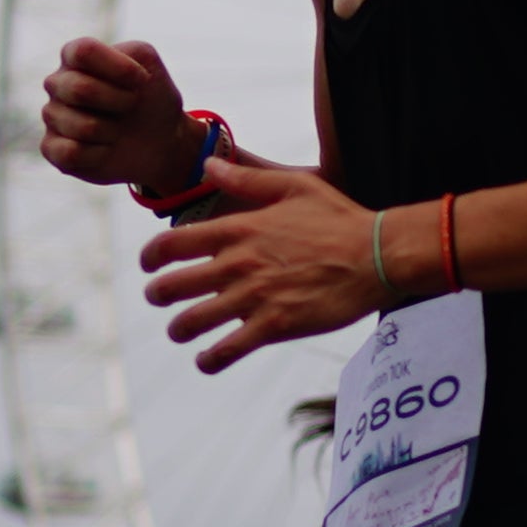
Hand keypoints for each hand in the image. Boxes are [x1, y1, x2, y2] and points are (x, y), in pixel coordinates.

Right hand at [39, 35, 202, 195]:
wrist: (158, 140)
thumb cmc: (149, 97)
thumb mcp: (152, 66)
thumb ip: (135, 53)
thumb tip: (116, 67)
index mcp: (75, 56)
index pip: (83, 51)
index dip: (119, 68)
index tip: (143, 80)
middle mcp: (57, 82)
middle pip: (80, 90)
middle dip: (120, 102)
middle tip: (132, 105)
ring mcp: (52, 115)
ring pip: (83, 127)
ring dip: (113, 131)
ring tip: (118, 129)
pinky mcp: (51, 148)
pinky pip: (71, 153)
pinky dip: (100, 154)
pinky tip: (106, 148)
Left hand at [139, 158, 389, 374]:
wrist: (378, 256)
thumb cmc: (340, 218)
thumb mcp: (293, 187)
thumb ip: (245, 180)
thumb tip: (208, 166)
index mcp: (239, 230)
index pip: (172, 244)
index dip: (150, 258)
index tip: (148, 266)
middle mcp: (238, 264)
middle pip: (172, 286)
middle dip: (157, 295)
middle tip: (159, 298)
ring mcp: (254, 298)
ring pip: (192, 322)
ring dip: (178, 330)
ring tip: (180, 332)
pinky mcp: (274, 327)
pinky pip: (226, 350)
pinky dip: (210, 359)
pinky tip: (207, 360)